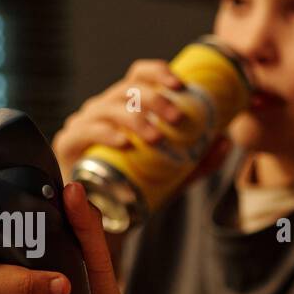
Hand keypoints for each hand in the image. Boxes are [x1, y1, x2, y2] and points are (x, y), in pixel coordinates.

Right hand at [51, 58, 230, 182]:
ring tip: (156, 137)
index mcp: (126, 105)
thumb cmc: (137, 188)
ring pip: (107, 108)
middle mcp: (104, 108)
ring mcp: (84, 123)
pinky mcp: (67, 144)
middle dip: (154, 100)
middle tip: (177, 119)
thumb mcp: (175, 175)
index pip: (140, 75)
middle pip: (126, 89)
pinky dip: (105, 134)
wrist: (105, 221)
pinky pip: (85, 132)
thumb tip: (226, 142)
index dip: (158, 73)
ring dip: (135, 119)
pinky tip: (124, 142)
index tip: (181, 85)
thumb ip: (199, 161)